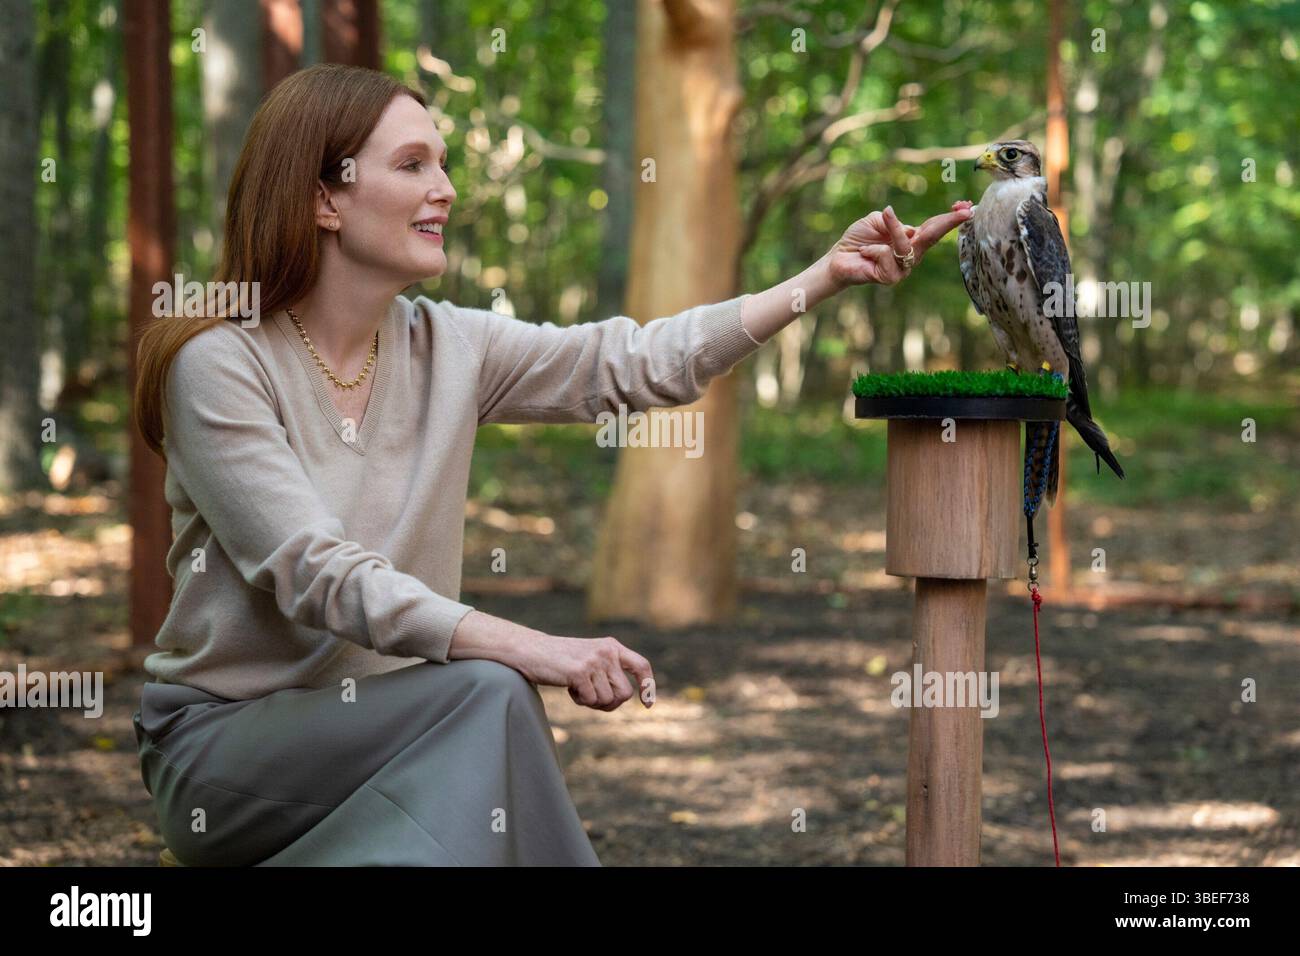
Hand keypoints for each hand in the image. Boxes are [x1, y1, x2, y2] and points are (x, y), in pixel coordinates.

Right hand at [514, 633, 654, 711]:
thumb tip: (625, 697)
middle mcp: (607, 651)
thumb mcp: (590, 658)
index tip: (647, 704)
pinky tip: (569, 688)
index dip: (647, 686)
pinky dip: (580, 700)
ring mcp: (594, 661)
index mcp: (612, 646)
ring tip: (577, 687)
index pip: (641, 665)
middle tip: (591, 697)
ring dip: (592, 702)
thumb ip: (608, 671)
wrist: (531, 650)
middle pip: (625, 693)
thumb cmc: (561, 660)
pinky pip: (590, 700)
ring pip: (607, 700)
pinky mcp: (579, 672)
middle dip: (609, 703)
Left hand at [826, 201, 973, 289]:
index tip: (967, 208)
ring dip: (892, 233)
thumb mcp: (876, 221)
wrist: (837, 259)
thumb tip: (909, 229)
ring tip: (870, 238)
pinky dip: (874, 250)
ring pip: (906, 245)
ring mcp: (903, 268)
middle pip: (933, 236)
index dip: (950, 218)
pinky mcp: (891, 277)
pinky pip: (889, 256)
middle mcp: (911, 254)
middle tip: (963, 209)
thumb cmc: (857, 240)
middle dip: (947, 222)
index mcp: (911, 239)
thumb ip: (892, 221)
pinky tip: (864, 253)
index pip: (934, 228)